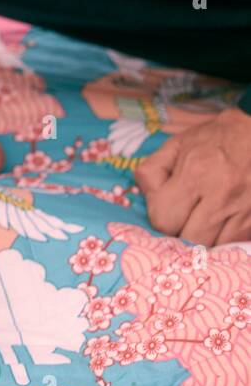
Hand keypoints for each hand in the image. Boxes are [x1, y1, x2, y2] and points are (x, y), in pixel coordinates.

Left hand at [136, 107, 250, 245]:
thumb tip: (145, 198)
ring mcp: (245, 209)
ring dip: (204, 239)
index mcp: (194, 173)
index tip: (167, 211)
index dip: (161, 219)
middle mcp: (221, 194)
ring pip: (214, 247)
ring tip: (203, 222)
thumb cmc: (215, 139)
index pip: (164, 219)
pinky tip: (221, 224)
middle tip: (184, 220)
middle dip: (182, 233)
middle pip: (190, 240)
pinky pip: (236, 243)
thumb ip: (152, 171)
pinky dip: (225, 240)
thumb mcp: (177, 145)